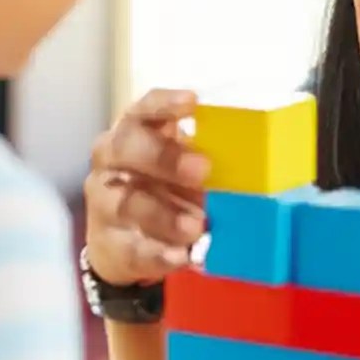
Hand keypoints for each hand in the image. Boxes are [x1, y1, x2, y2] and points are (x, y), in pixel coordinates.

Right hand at [84, 89, 209, 285]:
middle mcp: (113, 161)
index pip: (144, 109)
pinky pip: (131, 247)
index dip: (165, 104)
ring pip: (126, 202)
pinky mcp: (108, 243)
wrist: (125, 243)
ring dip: (164, 215)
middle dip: (164, 157)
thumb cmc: (164, 190)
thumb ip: (205, 162)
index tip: (193, 103)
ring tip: (196, 227)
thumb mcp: (183, 170)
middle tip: (203, 169)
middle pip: (125, 147)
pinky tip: (180, 256)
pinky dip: (157, 253)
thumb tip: (254, 167)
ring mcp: (105, 203)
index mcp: (135, 133)